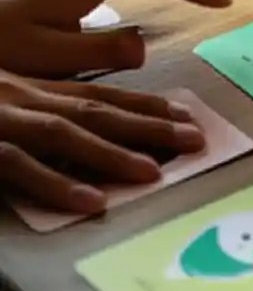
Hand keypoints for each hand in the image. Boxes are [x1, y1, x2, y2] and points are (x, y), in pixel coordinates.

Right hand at [0, 71, 205, 212]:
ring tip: (155, 173)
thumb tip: (78, 136)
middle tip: (196, 140)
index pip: (95, 95)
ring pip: (63, 134)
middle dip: (147, 125)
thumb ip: (34, 114)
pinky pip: (16, 164)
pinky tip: (93, 201)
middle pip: (93, 110)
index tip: (186, 116)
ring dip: (111, 153)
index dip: (143, 105)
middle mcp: (18, 96)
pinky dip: (56, 183)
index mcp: (27, 89)